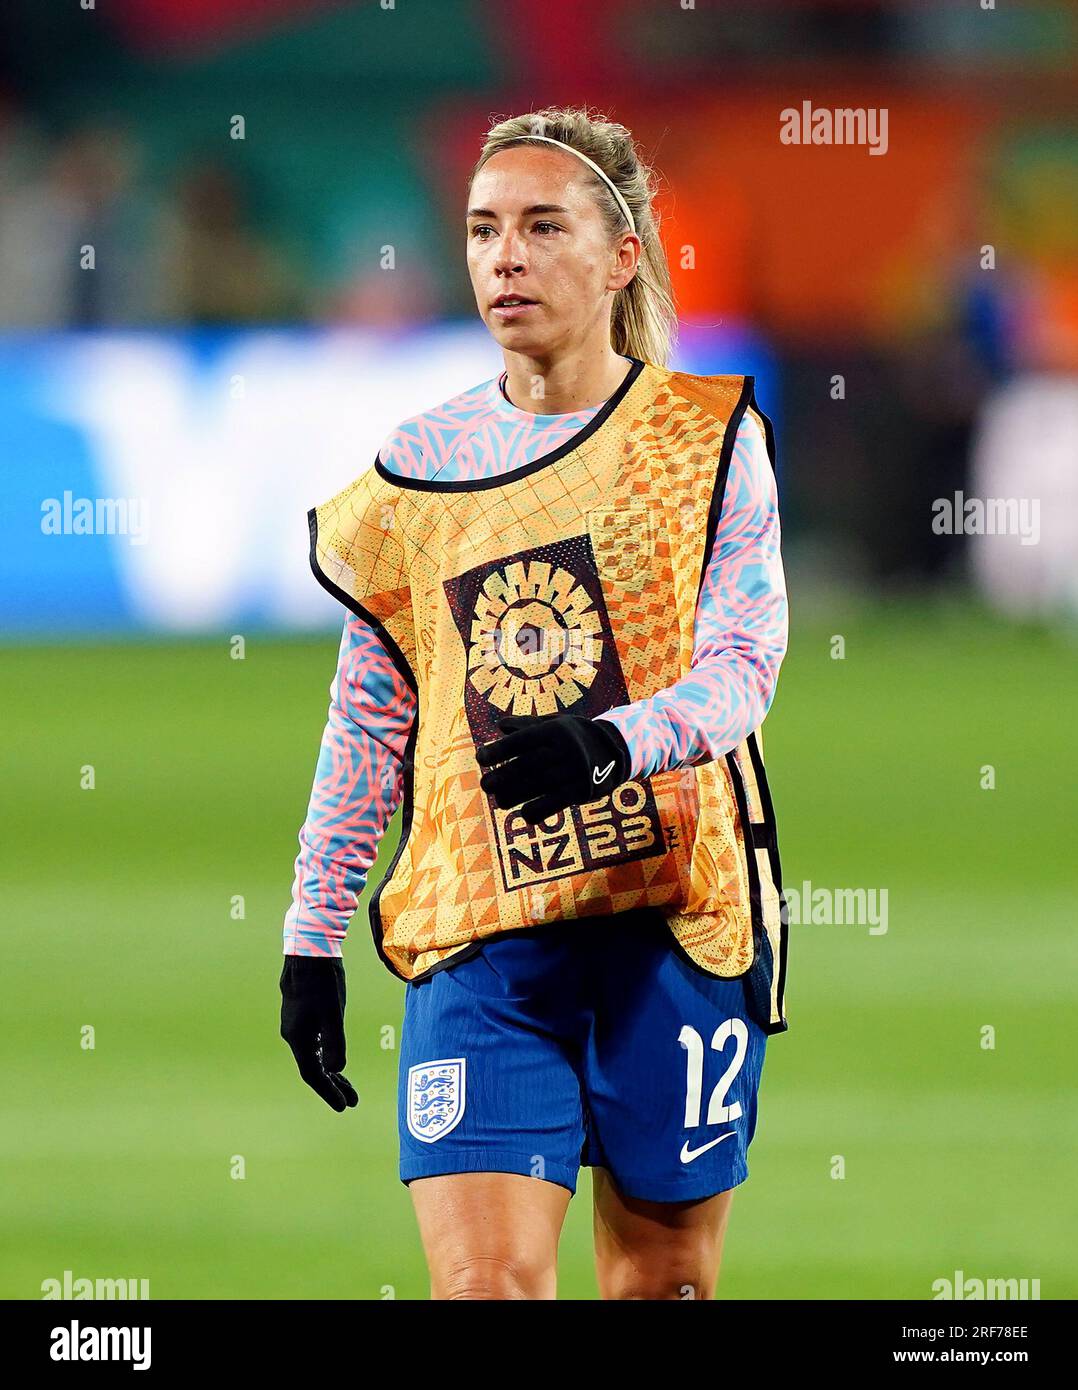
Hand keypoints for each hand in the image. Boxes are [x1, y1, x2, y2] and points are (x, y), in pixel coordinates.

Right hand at [280, 956, 357, 1111]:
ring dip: (330, 1070)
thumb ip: (334, 1043)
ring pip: (313, 1054)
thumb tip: (335, 1070)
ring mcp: (296, 1023)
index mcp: (298, 1038)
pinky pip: (313, 1042)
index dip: (329, 1092)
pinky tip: (332, 1055)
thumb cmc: (323, 982)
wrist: (309, 951)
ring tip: (347, 1084)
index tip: (345, 1106)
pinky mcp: (302, 1012)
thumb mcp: (333, 1014)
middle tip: (352, 1100)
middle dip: (333, 1085)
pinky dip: (325, 1054)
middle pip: (313, 1067)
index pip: (313, 1074)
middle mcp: (293, 1034)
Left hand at [475, 712, 631, 824]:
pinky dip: (537, 811)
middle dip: (502, 777)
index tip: (480, 759)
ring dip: (514, 796)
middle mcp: (566, 749)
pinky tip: (524, 814)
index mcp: (555, 729)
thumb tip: (500, 726)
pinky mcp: (583, 790)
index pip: (522, 740)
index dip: (499, 750)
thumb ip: (529, 725)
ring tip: (500, 801)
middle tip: (485, 785)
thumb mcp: (556, 723)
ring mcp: (575, 770)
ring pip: (538, 786)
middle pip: (527, 765)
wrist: (616, 748)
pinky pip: (555, 804)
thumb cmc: (575, 735)